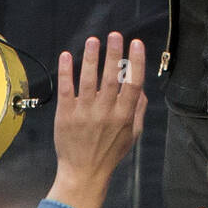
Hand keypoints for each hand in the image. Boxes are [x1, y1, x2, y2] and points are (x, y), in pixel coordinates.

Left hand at [46, 32, 146, 207]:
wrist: (84, 173)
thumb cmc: (109, 153)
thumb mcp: (132, 135)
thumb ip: (137, 110)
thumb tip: (142, 89)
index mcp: (124, 116)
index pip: (133, 84)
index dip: (136, 62)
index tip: (136, 44)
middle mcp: (106, 113)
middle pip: (112, 78)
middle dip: (114, 54)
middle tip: (115, 35)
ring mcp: (85, 113)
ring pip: (89, 80)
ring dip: (91, 58)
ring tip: (93, 40)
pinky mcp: (66, 115)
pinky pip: (66, 89)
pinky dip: (66, 72)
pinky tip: (66, 56)